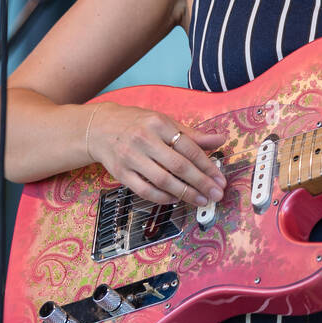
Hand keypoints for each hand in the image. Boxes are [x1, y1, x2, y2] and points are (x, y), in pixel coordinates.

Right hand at [87, 103, 228, 206]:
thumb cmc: (138, 124)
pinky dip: (162, 197)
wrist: (100, 128)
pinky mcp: (121, 173)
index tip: (220, 179)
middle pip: (178, 166)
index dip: (207, 166)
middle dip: (201, 182)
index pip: (188, 148)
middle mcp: (144, 139)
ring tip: (201, 200)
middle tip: (216, 194)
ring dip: (185, 193)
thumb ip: (193, 134)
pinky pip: (145, 190)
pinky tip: (176, 199)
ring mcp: (131, 157)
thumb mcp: (165, 122)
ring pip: (162, 180)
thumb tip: (221, 139)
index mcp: (158, 123)